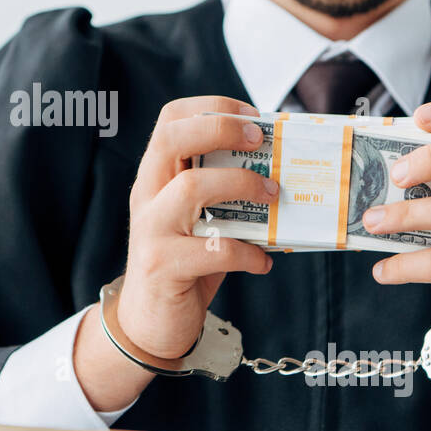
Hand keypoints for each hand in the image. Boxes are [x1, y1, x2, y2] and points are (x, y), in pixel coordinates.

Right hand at [117, 96, 274, 358]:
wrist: (149, 323)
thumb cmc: (184, 264)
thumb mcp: (196, 219)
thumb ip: (223, 194)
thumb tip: (283, 170)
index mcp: (155, 176)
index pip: (171, 119)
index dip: (212, 107)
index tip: (253, 115)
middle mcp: (147, 196)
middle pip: (172, 140)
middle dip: (221, 129)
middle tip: (261, 139)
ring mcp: (152, 230)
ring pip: (191, 188)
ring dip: (242, 185)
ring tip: (273, 195)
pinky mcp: (164, 266)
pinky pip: (213, 250)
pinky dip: (247, 252)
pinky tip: (263, 261)